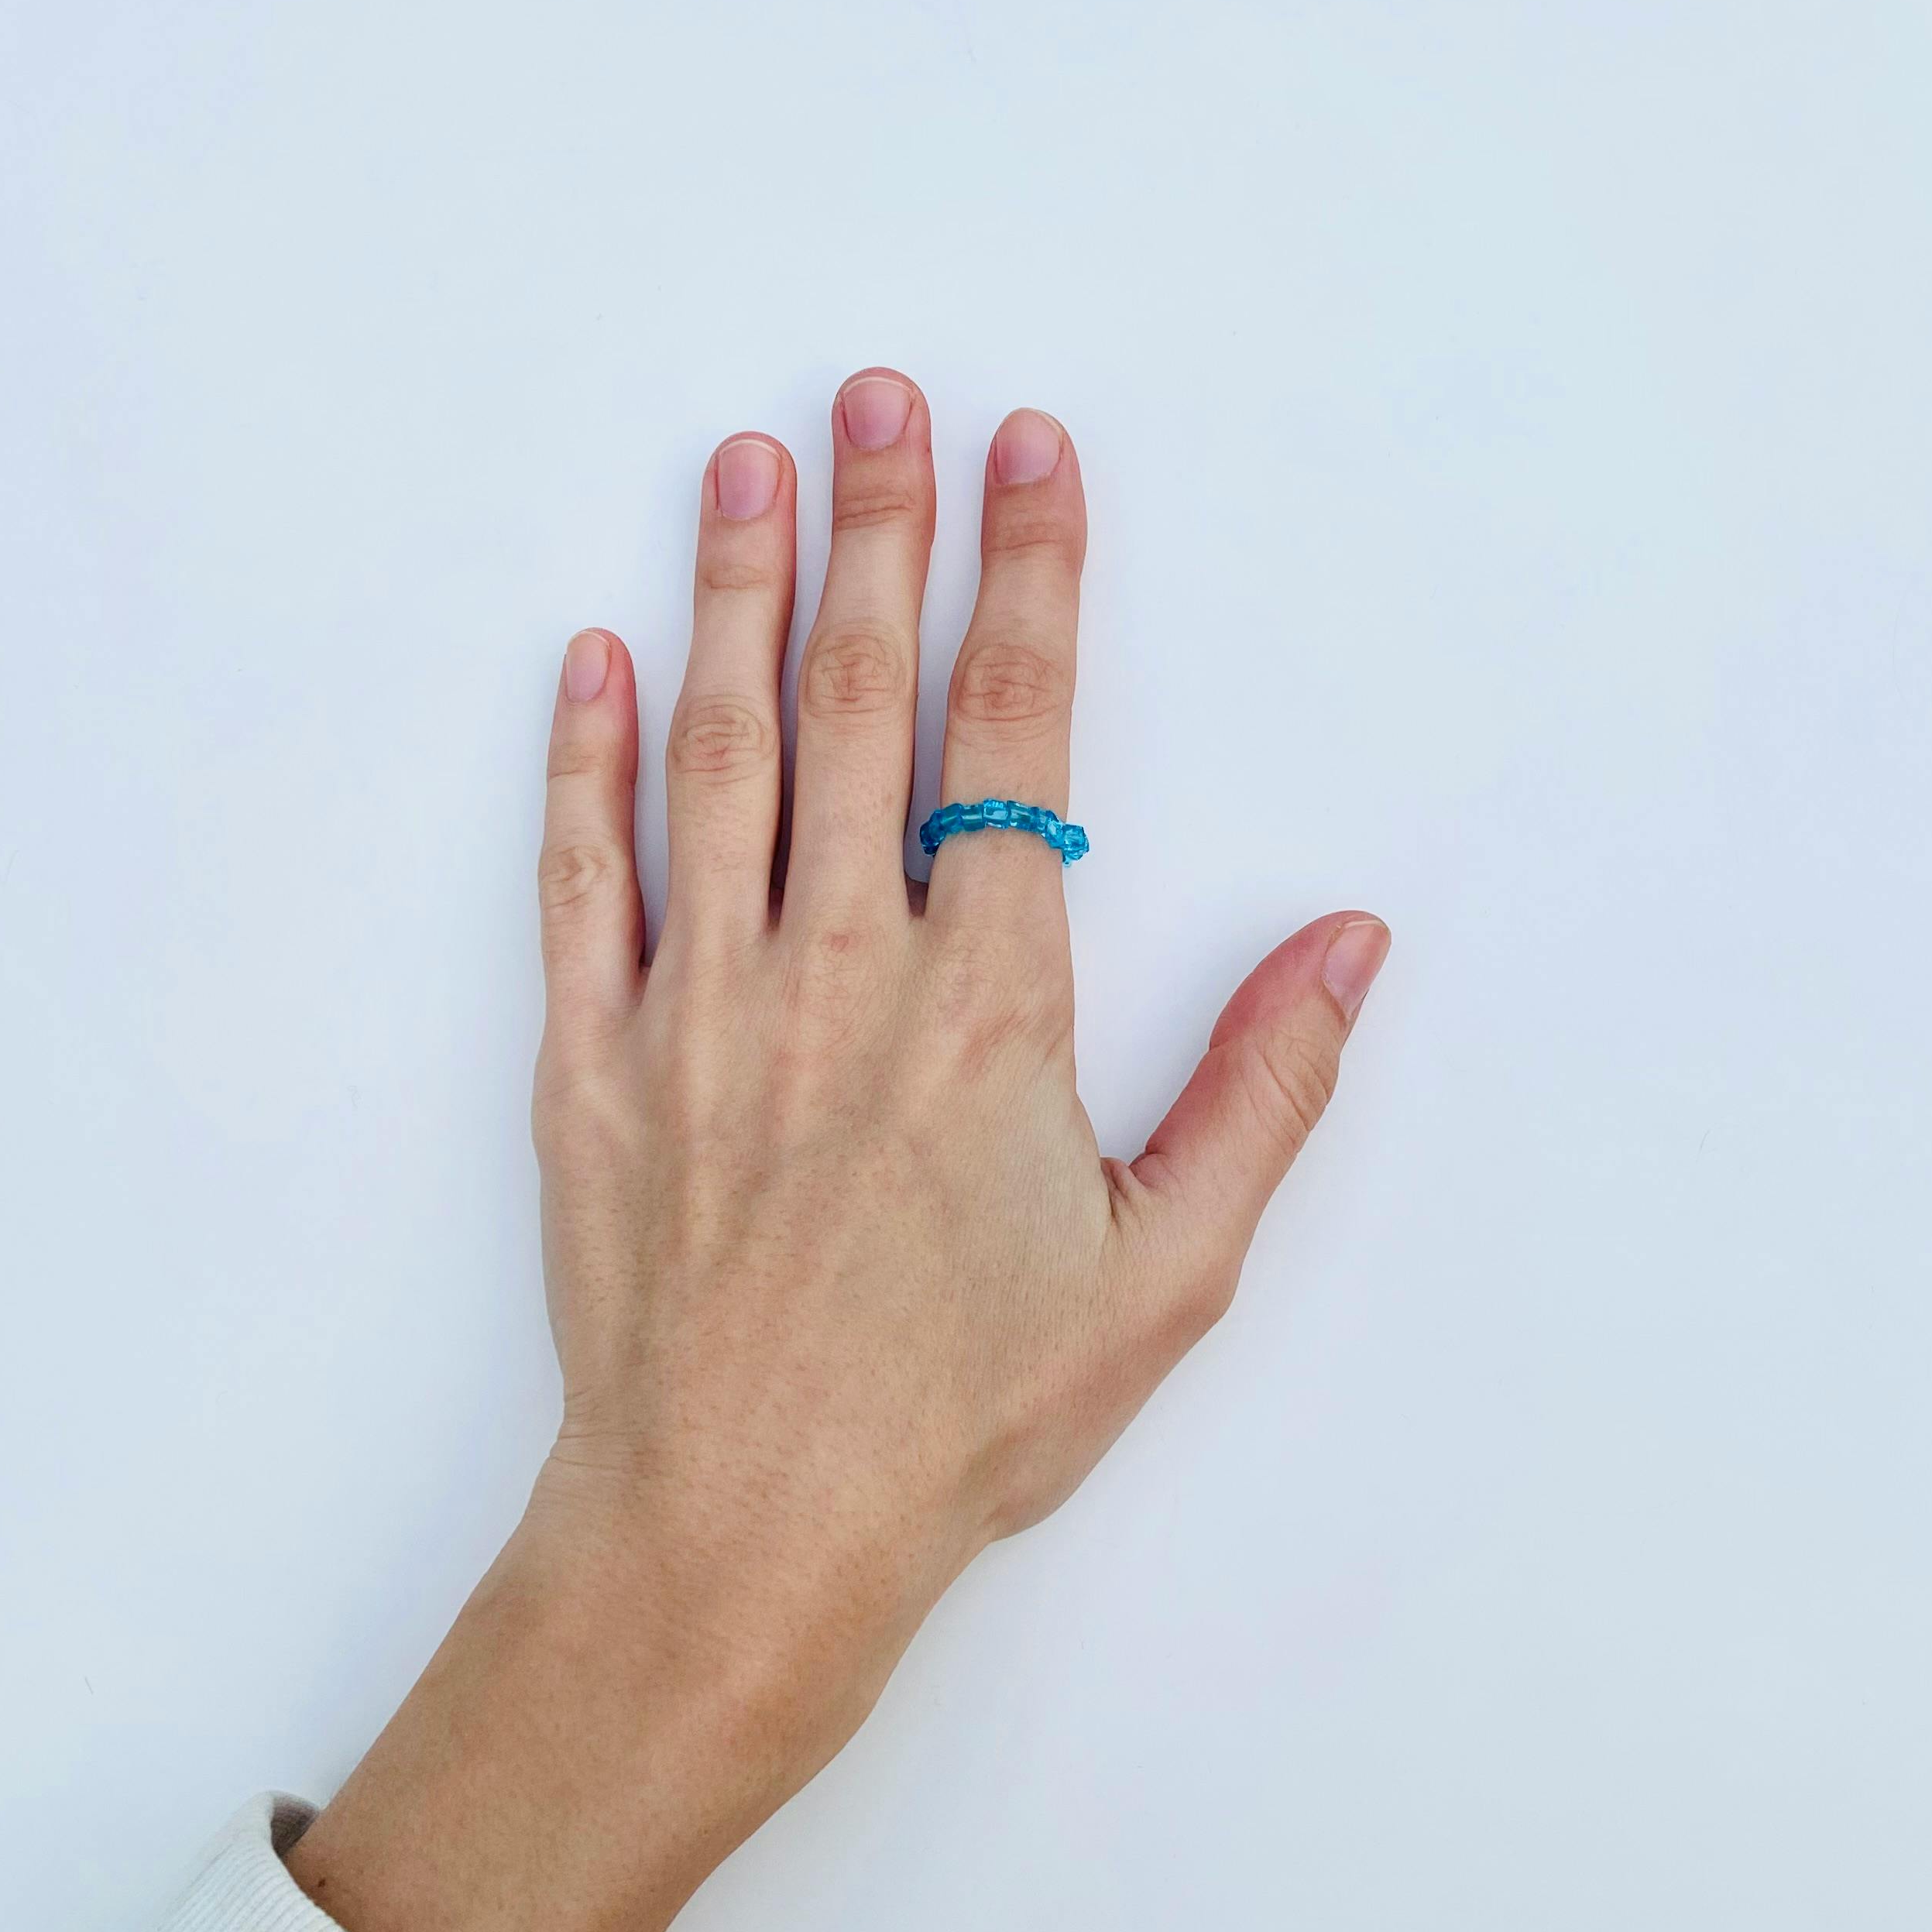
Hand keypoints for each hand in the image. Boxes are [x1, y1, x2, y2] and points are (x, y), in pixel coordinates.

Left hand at [290, 373, 1386, 1931]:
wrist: (742, 1539)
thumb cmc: (956, 1425)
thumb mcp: (1165, 1276)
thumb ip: (1261, 1089)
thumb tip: (1351, 938)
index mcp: (984, 1012)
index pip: (1012, 742)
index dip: (1028, 580)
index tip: (1031, 453)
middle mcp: (835, 975)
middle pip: (857, 705)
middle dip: (878, 534)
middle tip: (878, 393)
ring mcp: (697, 1013)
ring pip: (714, 757)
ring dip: (729, 596)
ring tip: (742, 462)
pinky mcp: (589, 1072)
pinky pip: (580, 882)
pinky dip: (580, 763)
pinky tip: (587, 659)